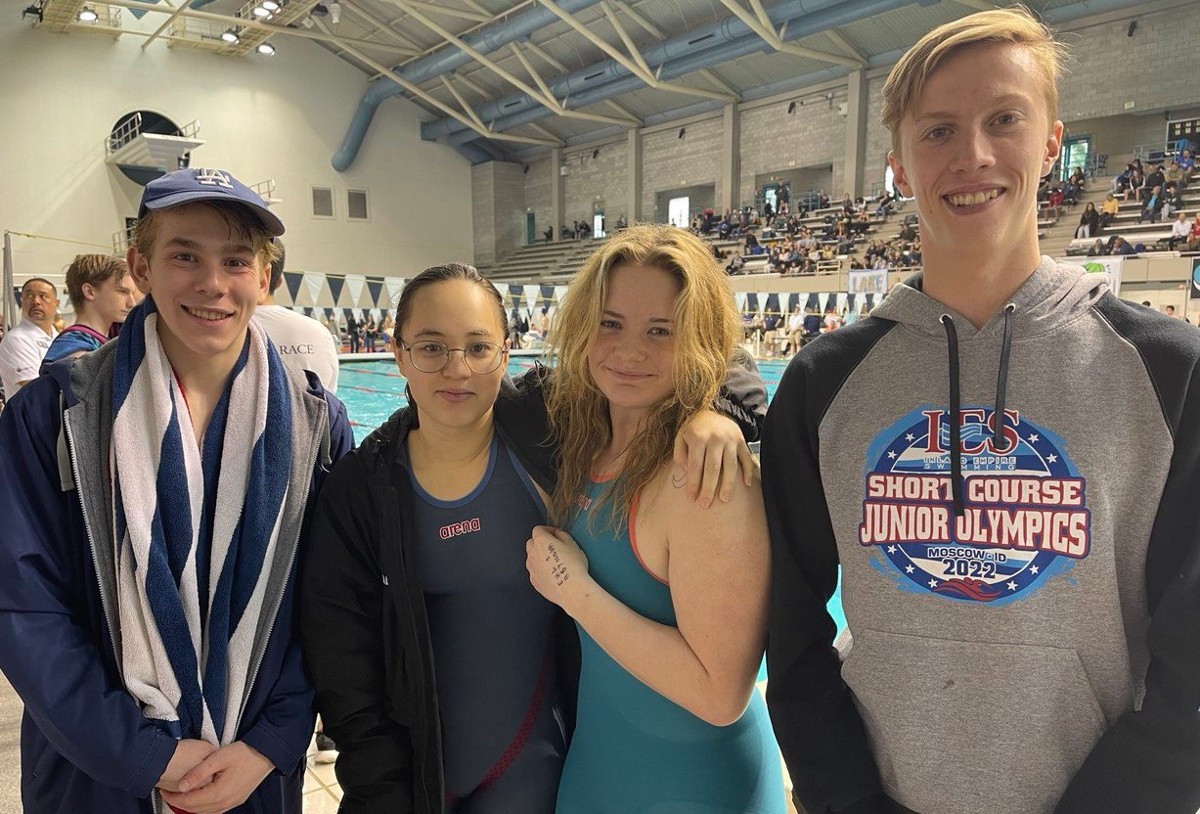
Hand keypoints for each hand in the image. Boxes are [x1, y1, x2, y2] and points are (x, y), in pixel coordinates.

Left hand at [159, 741, 274, 813]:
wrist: (267, 753)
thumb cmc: (245, 753)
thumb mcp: (218, 757)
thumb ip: (198, 772)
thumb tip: (181, 786)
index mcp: (219, 793)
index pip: (189, 802)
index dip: (173, 799)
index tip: (164, 791)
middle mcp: (226, 802)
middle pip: (196, 810)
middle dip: (179, 804)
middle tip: (168, 794)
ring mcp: (232, 803)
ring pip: (205, 812)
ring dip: (191, 807)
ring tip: (181, 797)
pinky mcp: (236, 799)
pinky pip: (215, 810)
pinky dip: (203, 807)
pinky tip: (199, 799)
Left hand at [526, 525, 589, 613]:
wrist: (572, 590)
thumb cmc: (574, 567)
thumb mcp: (572, 544)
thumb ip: (562, 534)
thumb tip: (557, 534)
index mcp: (541, 541)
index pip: (538, 529)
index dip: (547, 530)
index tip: (555, 534)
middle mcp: (532, 554)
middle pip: (531, 543)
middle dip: (540, 542)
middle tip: (553, 547)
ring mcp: (531, 568)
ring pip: (532, 558)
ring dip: (539, 557)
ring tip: (554, 562)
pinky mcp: (534, 581)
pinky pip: (535, 571)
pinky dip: (541, 570)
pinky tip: (552, 574)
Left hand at [673, 409, 758, 506]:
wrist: (714, 411)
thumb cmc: (694, 429)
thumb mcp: (681, 436)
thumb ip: (679, 452)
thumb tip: (687, 470)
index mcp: (698, 437)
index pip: (695, 465)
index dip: (693, 483)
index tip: (691, 498)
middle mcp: (716, 438)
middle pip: (713, 468)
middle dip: (709, 488)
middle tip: (705, 504)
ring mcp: (731, 440)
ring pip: (731, 466)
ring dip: (727, 484)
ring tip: (723, 499)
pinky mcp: (742, 441)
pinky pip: (746, 459)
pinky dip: (748, 472)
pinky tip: (746, 484)